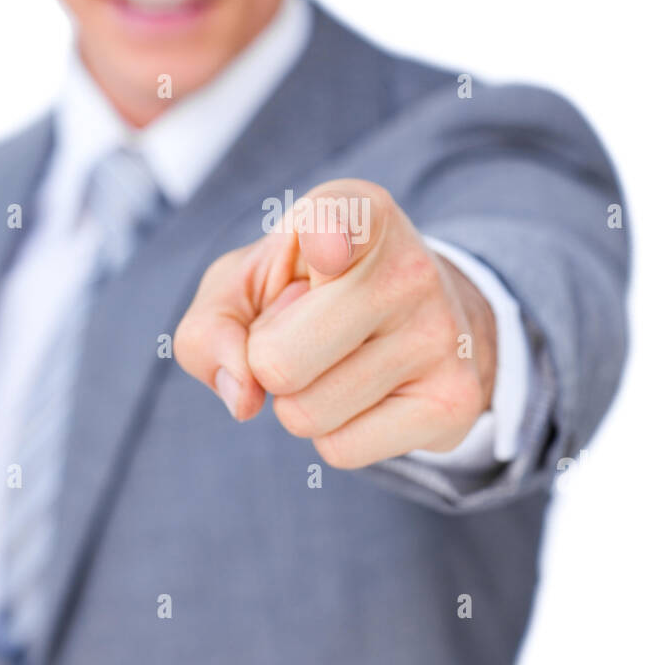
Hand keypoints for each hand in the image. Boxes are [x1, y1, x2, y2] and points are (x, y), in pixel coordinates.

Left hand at [173, 178, 496, 467]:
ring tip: (337, 362)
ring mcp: (439, 338)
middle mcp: (408, 269)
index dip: (324, 237)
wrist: (418, 318)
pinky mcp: (453, 403)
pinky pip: (341, 449)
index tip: (327, 247)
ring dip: (300, 401)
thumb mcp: (245, 283)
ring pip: (305, 414)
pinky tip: (365, 395)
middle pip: (277, 362)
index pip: (336, 224)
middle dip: (265, 364)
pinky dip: (333, 434)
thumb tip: (242, 397)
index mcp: (361, 214)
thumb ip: (212, 326)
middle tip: (303, 335)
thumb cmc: (307, 292)